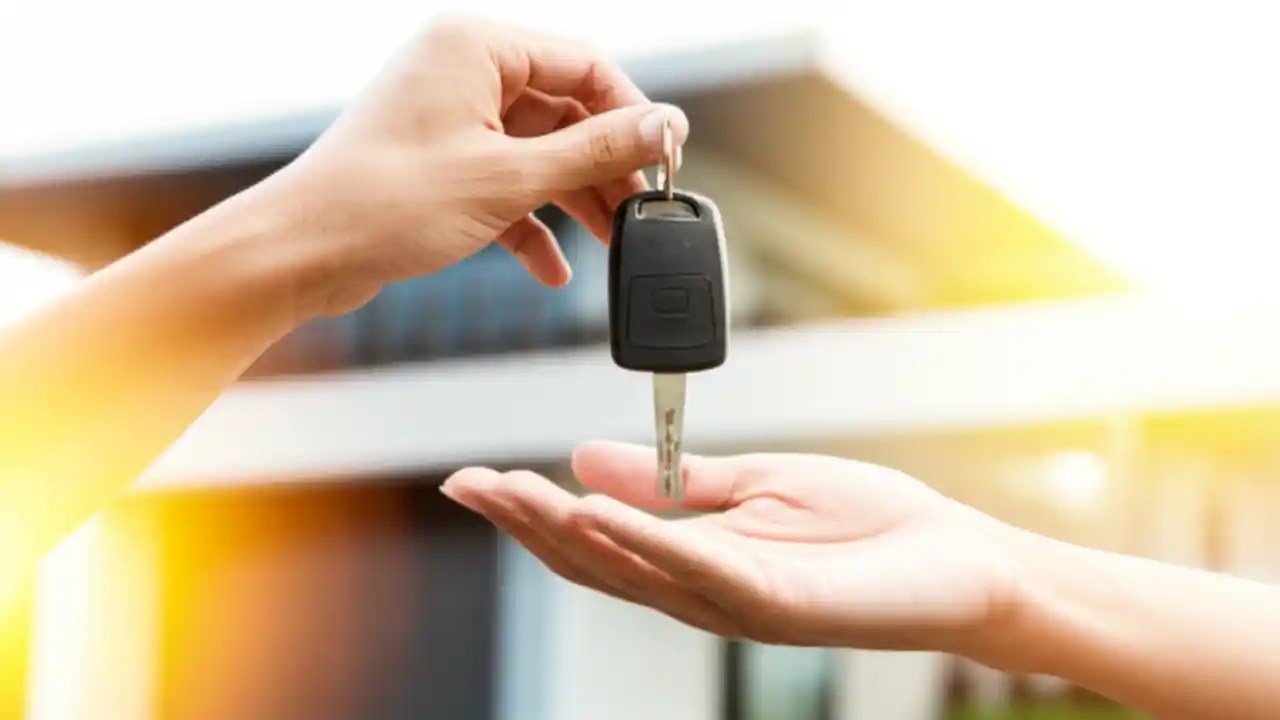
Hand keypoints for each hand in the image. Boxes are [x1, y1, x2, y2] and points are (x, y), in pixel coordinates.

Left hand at [265, 17, 686, 316]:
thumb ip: (595, 151)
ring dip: (574, 199)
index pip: (584, 64)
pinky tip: (552, 267)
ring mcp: (449, 119)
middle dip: (604, 166)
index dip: (632, 114)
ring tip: (610, 242)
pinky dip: (530, 222)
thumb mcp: (510, 178)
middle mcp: (463, 72)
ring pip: (538, 152)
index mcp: (476, 46)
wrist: (301, 254)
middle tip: (643, 210)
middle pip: (565, 111)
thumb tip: (661, 127)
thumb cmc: (383, 202)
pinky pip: (505, 184)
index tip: (667, 158)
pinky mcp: (440, 164)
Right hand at [442, 441, 1023, 653]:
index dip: (531, 512)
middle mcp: (702, 589)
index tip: (474, 478)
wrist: (956, 558)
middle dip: (528, 524)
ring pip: (634, 572)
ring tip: (513, 494)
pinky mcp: (781, 604)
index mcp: (694, 557)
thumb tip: (583, 457)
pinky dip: (645, 542)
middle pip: (596, 561)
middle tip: (470, 484)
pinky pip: (702, 573)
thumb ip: (672, 480)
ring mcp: (738, 602)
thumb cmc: (865, 523)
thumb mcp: (753, 483)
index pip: (595, 537)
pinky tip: (597, 512)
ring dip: (567, 533)